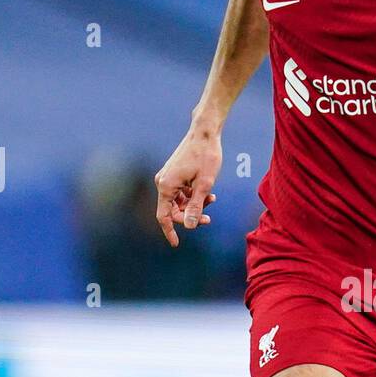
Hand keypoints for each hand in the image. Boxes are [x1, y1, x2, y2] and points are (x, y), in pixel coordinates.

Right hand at [154, 123, 221, 246]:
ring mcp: (168, 177)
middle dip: (189, 216)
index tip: (176, 244)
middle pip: (172, 210)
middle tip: (208, 219)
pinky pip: (182, 192)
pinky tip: (209, 193)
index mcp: (166, 186)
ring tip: (212, 199)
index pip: (163, 216)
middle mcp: (163, 182)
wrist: (205, 132)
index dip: (170, 231)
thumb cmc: (206, 156)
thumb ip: (196, 206)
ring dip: (194, 205)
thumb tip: (190, 226)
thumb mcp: (204, 185)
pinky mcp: (175, 174)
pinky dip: (194, 195)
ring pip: (179, 201)